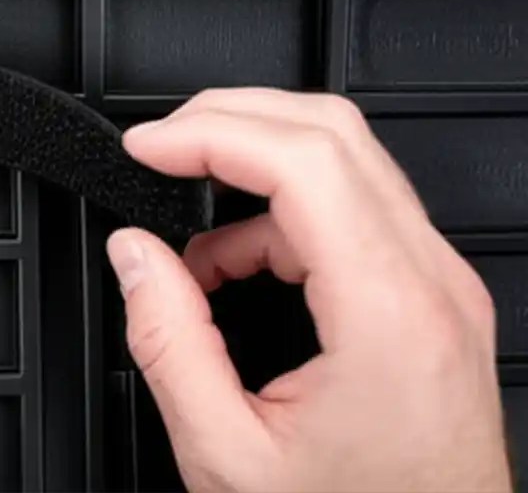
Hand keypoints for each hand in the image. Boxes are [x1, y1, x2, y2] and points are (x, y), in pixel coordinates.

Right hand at [107, 89, 509, 491]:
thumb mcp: (228, 455)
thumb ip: (168, 343)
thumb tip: (134, 255)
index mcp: (388, 316)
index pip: (305, 161)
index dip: (212, 132)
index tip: (146, 146)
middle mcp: (430, 285)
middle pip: (333, 133)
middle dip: (230, 119)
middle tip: (160, 148)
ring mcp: (440, 287)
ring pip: (347, 161)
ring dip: (254, 165)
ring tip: (186, 231)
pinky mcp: (432, 299)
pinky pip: (354, 211)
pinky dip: (281, 214)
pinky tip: (230, 264)